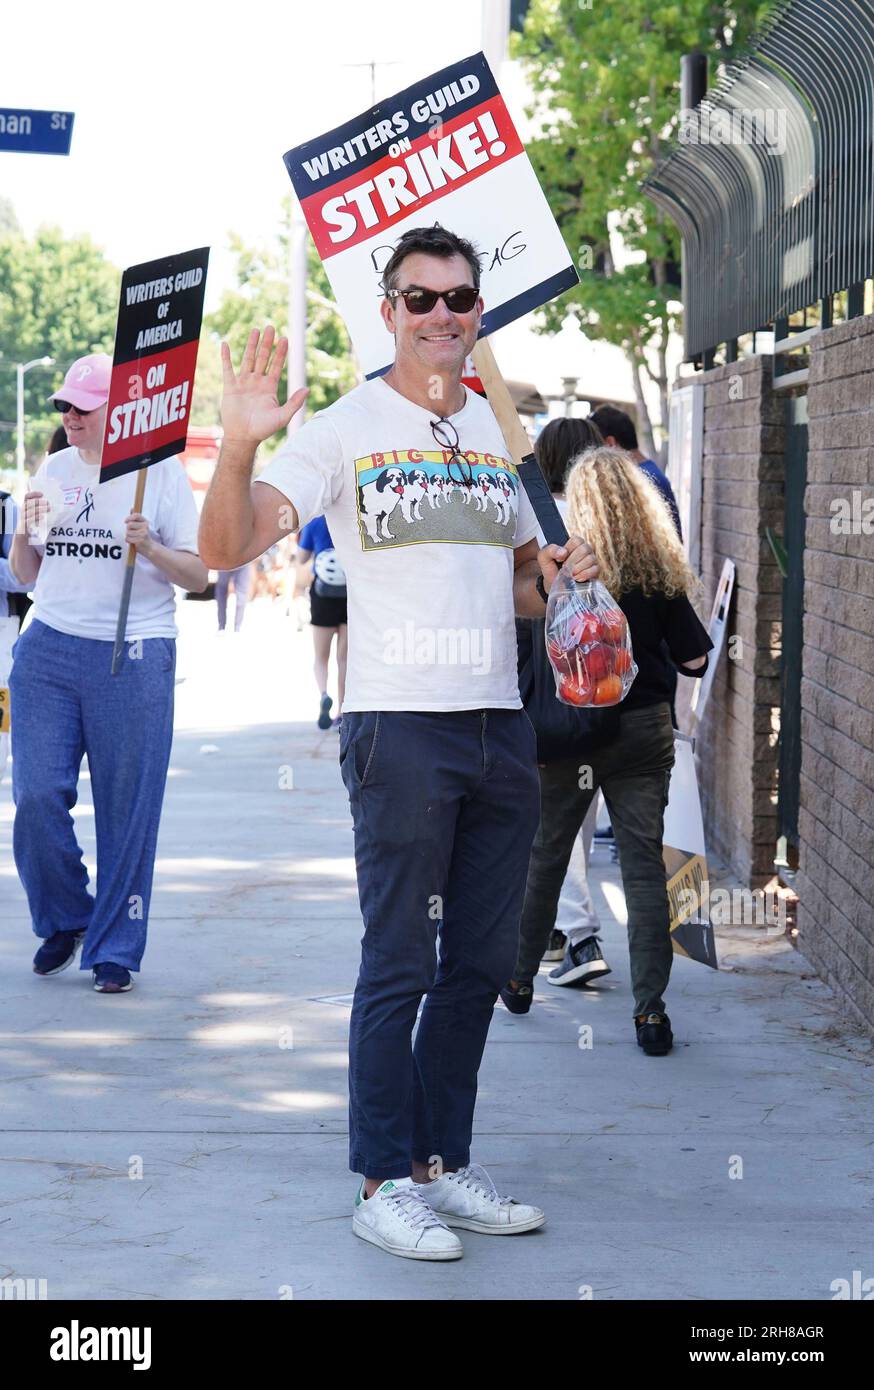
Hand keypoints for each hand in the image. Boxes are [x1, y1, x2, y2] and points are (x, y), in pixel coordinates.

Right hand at [22, 490, 49, 536]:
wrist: (21, 536)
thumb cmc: (29, 524)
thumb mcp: (32, 514)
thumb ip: (38, 508)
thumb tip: (49, 504)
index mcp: (25, 507)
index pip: (26, 497)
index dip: (33, 494)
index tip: (42, 494)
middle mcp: (22, 511)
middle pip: (28, 503)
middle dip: (38, 501)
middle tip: (48, 502)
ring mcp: (22, 518)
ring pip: (29, 511)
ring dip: (40, 509)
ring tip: (49, 508)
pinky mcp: (23, 526)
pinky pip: (28, 520)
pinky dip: (35, 517)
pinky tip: (42, 516)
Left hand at [125, 511, 155, 557]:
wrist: (150, 547)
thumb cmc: (143, 535)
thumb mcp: (141, 525)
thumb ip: (135, 517)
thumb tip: (131, 508)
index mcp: (145, 522)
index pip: (136, 515)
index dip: (129, 518)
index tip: (126, 521)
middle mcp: (145, 527)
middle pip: (129, 525)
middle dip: (128, 529)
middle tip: (132, 533)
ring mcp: (143, 534)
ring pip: (127, 532)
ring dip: (128, 536)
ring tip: (134, 538)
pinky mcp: (140, 540)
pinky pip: (128, 539)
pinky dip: (128, 541)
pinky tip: (133, 542)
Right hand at [220, 326, 308, 445]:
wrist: (244, 436)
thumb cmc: (263, 429)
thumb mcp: (283, 416)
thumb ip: (295, 402)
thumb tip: (307, 389)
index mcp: (269, 387)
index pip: (276, 365)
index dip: (280, 353)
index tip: (284, 339)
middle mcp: (257, 382)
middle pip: (263, 358)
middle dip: (267, 343)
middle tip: (271, 328)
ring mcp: (243, 383)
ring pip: (248, 359)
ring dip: (252, 345)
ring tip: (256, 330)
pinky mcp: (230, 387)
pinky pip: (227, 369)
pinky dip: (226, 357)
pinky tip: (226, 344)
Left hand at [537, 534, 598, 589]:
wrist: (555, 587)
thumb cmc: (551, 570)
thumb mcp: (544, 558)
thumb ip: (550, 550)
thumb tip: (564, 552)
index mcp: (574, 544)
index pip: (577, 540)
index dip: (568, 550)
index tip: (560, 560)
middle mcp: (585, 550)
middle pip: (584, 549)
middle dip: (572, 561)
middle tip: (565, 568)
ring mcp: (592, 560)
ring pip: (590, 559)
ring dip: (577, 569)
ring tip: (570, 574)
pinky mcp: (596, 571)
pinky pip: (595, 569)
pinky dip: (584, 575)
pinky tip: (577, 579)